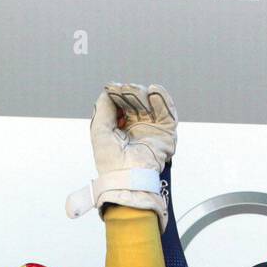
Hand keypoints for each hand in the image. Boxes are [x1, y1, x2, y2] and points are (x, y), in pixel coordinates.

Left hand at [66, 83, 176, 227]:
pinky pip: (167, 111)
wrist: (129, 177)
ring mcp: (152, 128)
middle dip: (130, 93)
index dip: (118, 94)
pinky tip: (154, 91)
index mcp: (120, 127)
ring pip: (150, 103)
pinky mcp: (166, 132)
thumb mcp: (99, 130)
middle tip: (125, 91)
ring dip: (143, 95)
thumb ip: (103, 108)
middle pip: (136, 101)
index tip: (114, 89)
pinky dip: (162, 98)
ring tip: (136, 93)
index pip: (122, 103)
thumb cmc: (111, 160)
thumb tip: (108, 90)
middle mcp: (137, 127)